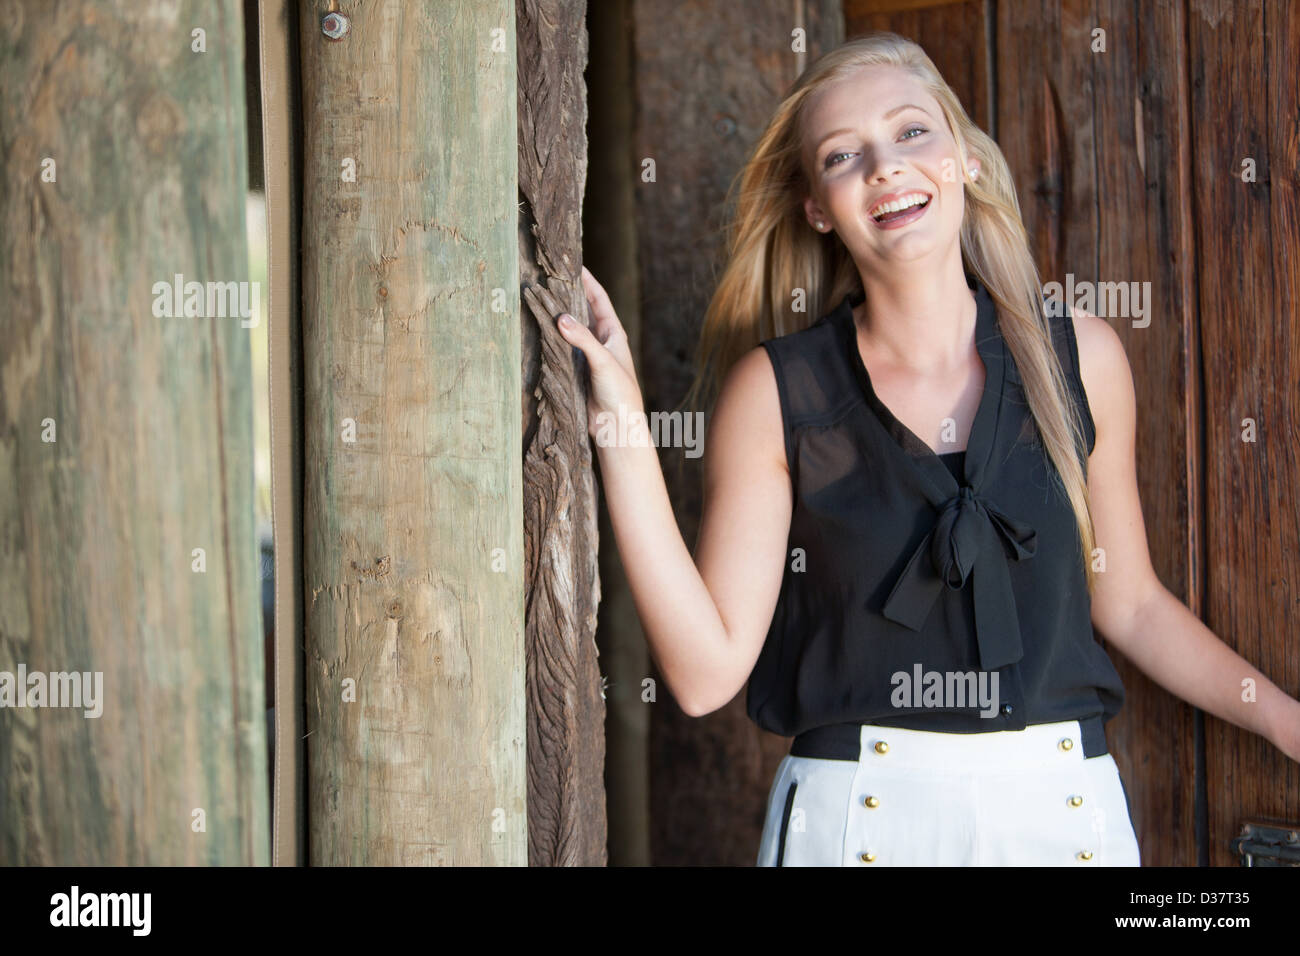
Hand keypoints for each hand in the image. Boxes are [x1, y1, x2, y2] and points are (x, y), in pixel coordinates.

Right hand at [524, 266, 645, 439]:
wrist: (615, 427)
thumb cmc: (619, 393)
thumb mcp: (603, 362)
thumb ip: (583, 340)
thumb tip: (561, 318)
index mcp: (613, 334)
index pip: (599, 299)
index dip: (587, 281)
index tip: (574, 263)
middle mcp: (600, 341)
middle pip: (582, 311)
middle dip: (568, 295)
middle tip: (549, 277)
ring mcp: (587, 355)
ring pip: (569, 329)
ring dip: (556, 316)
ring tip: (539, 298)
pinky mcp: (575, 371)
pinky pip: (561, 348)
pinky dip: (550, 338)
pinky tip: (537, 329)